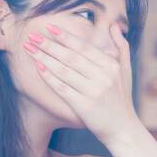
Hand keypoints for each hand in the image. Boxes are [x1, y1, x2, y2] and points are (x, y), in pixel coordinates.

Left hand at [25, 22, 138, 142]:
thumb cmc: (122, 99)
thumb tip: (114, 26)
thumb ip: (122, 47)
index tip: (49, 27)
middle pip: (71, 56)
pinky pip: (62, 88)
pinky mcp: (84, 106)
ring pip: (64, 70)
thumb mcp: (126, 71)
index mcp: (112, 66)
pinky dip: (49, 77)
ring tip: (29, 48)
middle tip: (32, 35)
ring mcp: (94, 92)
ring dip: (44, 58)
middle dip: (49, 44)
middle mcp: (103, 77)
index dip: (65, 36)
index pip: (84, 47)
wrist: (123, 129)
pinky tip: (38, 68)